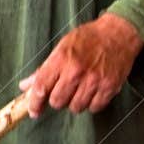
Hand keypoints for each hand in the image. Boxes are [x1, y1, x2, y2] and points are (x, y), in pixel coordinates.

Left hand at [21, 13, 143, 115]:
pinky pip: (94, 108)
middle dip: (57, 100)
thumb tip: (26, 85)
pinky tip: (92, 92)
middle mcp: (77, 71)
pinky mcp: (109, 87)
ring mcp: (94, 80)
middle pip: (57, 101)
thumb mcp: (62, 47)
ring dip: (74, 102)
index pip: (41, 87)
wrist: (118, 33)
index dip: (34, 102)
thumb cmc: (89, 38)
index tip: (34, 110)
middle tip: (62, 91)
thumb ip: (44, 69)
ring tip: (79, 89)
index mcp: (61, 59)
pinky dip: (91, 104)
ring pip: (76, 107)